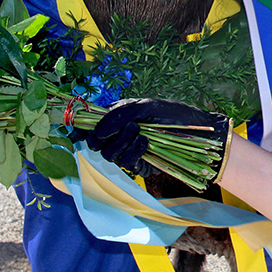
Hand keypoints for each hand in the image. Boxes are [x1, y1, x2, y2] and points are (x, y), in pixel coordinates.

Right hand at [79, 98, 229, 185]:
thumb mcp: (144, 106)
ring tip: (140, 131)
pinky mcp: (138, 166)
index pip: (90, 125)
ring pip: (108, 155)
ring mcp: (127, 151)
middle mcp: (119, 135)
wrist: (198, 132)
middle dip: (105, 135)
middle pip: (94, 143)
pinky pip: (125, 163)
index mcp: (117, 118)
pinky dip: (133, 151)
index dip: (78, 129)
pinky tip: (146, 143)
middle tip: (127, 125)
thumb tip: (96, 132)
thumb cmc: (172, 113)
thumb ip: (117, 115)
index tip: (73, 133)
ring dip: (122, 142)